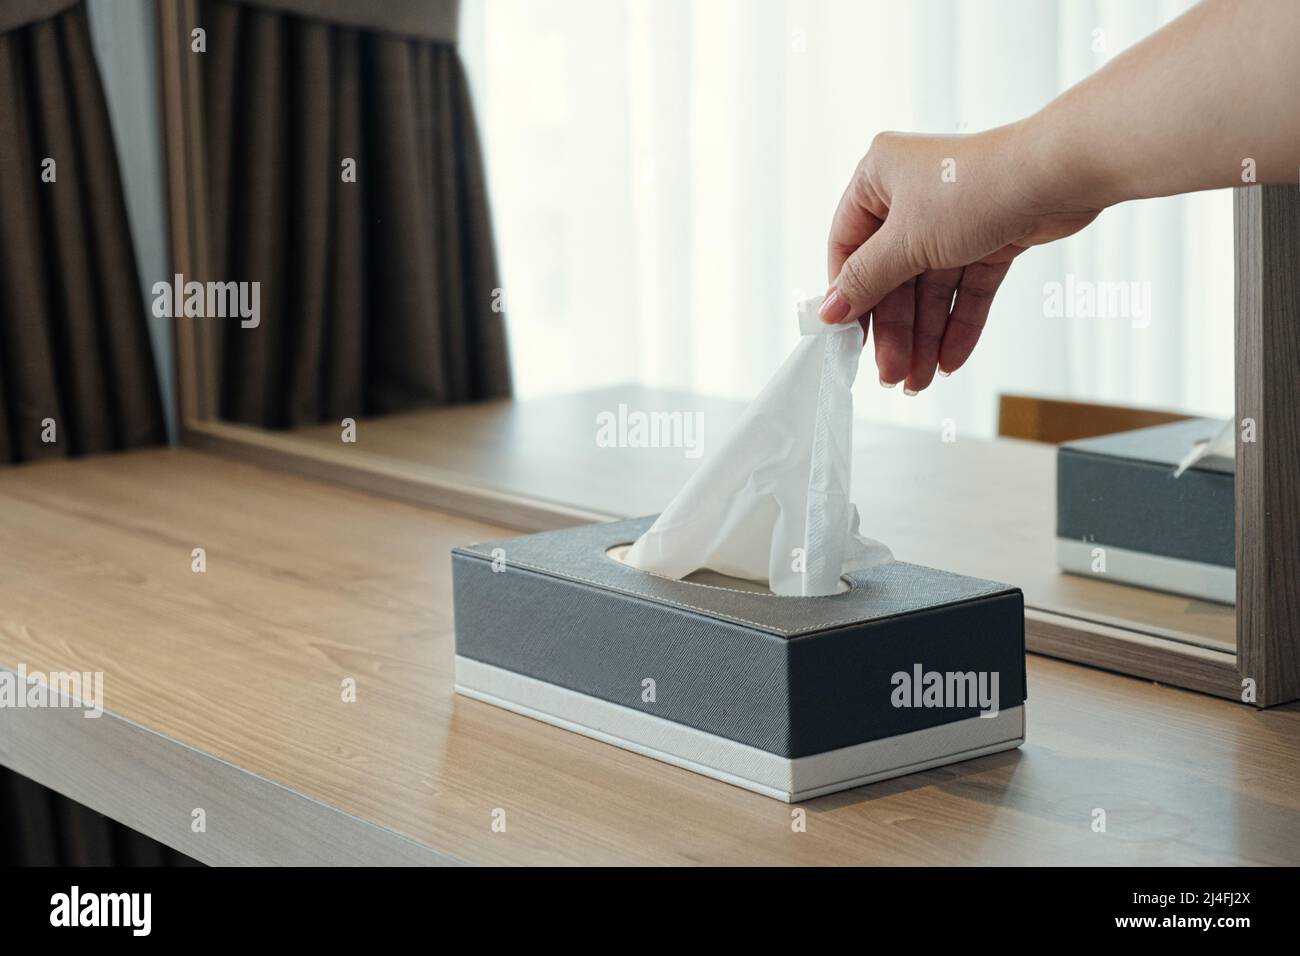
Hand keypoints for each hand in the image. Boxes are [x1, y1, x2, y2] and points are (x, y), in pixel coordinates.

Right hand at [822, 122, 1101, 391]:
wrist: (1058, 175)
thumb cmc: (976, 186)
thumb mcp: (906, 241)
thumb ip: (866, 280)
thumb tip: (830, 311)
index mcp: (878, 178)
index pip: (848, 246)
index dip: (849, 294)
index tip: (848, 336)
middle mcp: (912, 195)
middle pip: (893, 276)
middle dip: (896, 329)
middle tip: (892, 373)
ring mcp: (951, 217)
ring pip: (930, 288)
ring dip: (925, 335)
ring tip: (920, 379)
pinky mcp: (989, 237)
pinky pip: (965, 288)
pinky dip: (959, 323)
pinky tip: (949, 359)